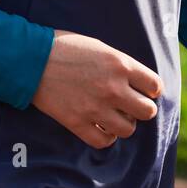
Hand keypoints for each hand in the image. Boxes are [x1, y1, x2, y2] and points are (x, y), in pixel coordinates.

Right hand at [30, 29, 162, 148]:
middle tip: (130, 106)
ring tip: (114, 116)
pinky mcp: (78, 123)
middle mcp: (113, 88)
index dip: (151, 90)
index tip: (145, 91)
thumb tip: (134, 80)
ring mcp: (96, 108)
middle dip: (141, 109)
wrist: (31, 59)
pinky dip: (105, 136)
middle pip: (147, 111)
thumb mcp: (99, 47)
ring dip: (124, 124)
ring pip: (128, 129)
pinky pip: (104, 141)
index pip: (155, 86)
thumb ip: (119, 64)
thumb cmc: (64, 47)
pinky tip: (101, 127)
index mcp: (120, 64)